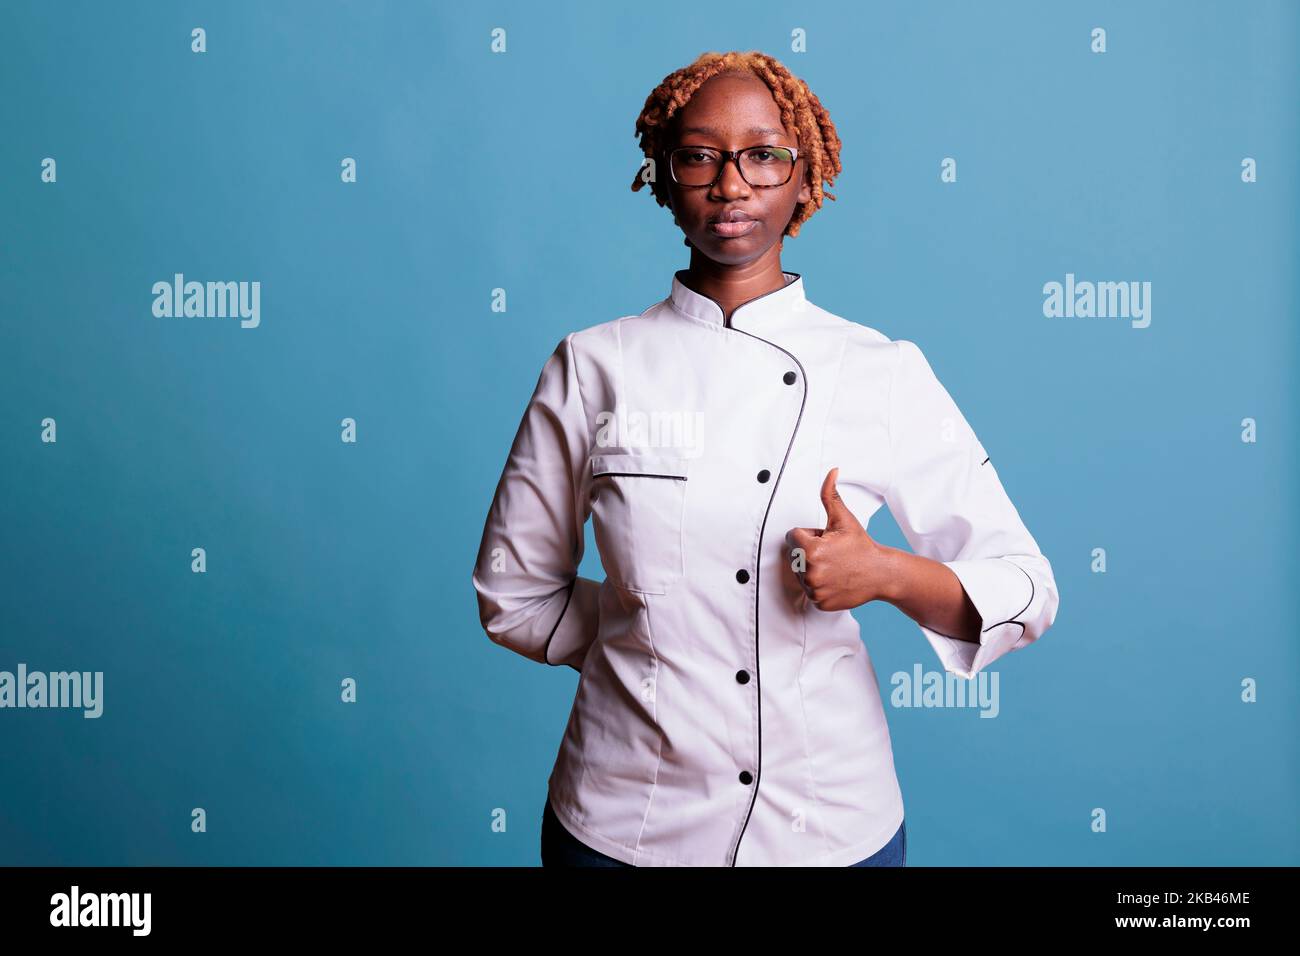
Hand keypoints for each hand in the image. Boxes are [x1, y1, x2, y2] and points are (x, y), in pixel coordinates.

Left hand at [786, 467, 891, 611]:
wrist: (881, 574)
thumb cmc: (861, 546)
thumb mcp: (844, 519)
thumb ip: (830, 495)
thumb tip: (831, 472)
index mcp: (811, 550)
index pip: (792, 537)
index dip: (809, 535)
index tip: (824, 539)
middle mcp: (810, 572)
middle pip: (794, 556)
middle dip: (809, 552)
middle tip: (831, 553)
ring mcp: (814, 589)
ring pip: (800, 573)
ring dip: (812, 568)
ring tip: (834, 566)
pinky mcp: (818, 602)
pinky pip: (809, 590)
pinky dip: (818, 585)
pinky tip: (834, 579)